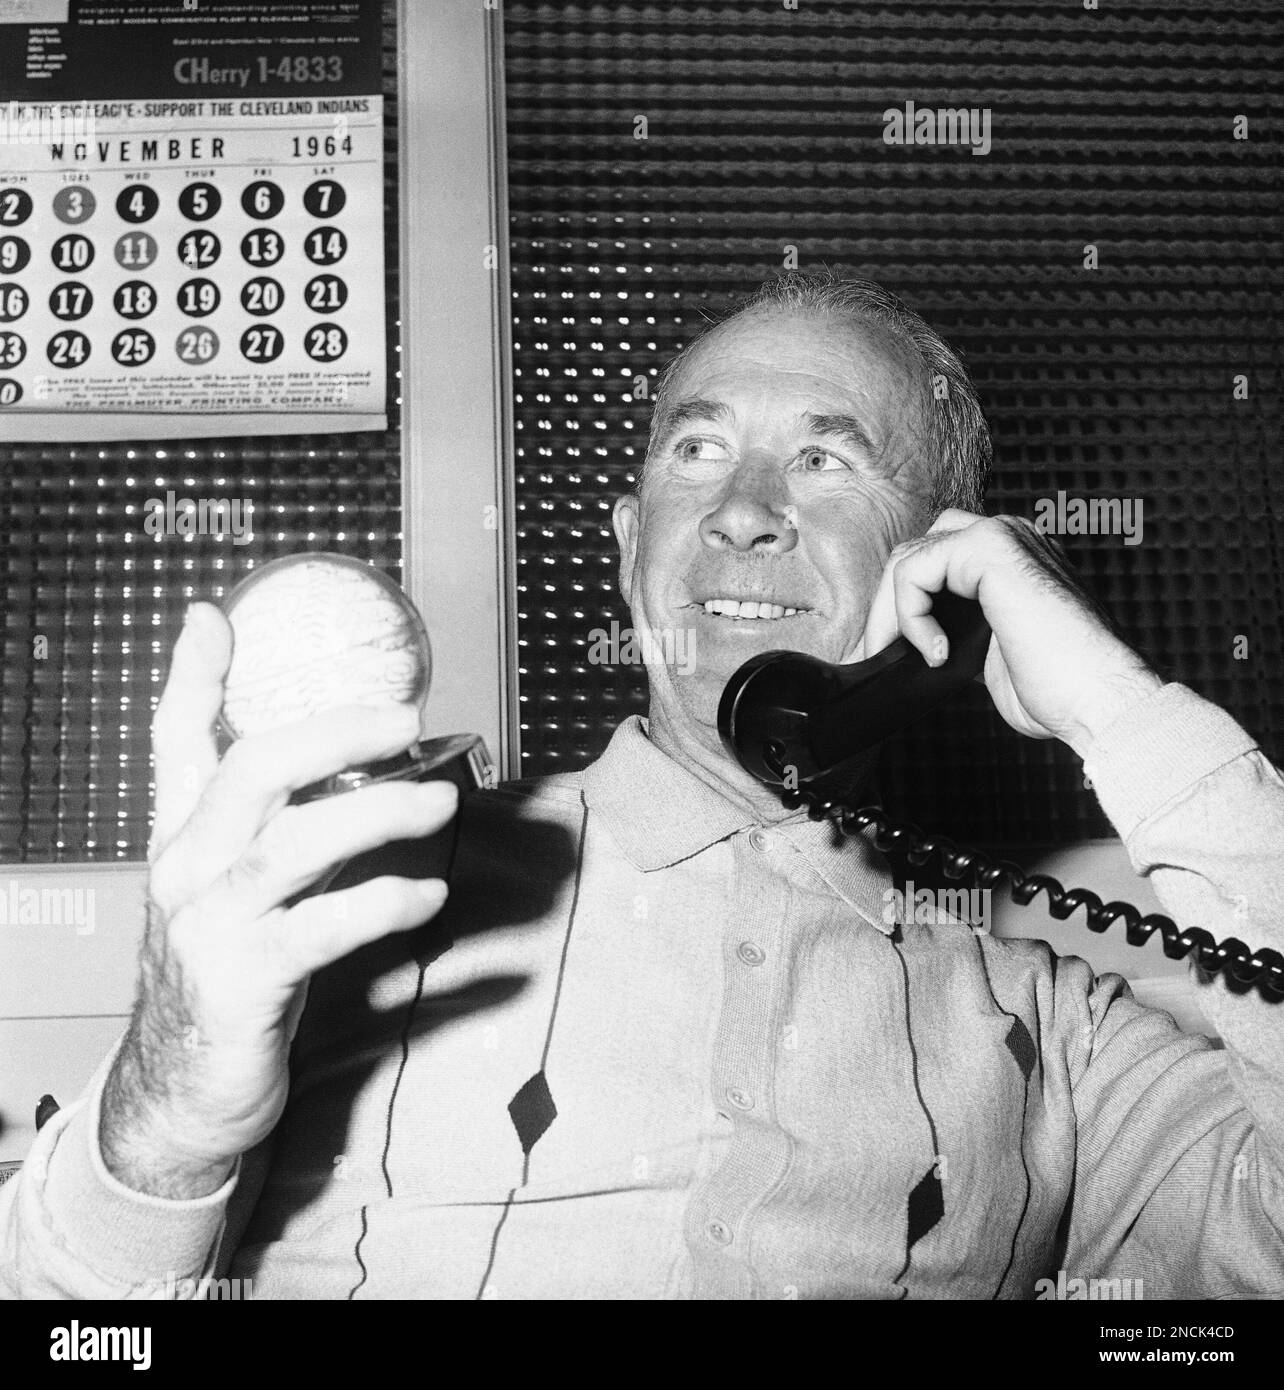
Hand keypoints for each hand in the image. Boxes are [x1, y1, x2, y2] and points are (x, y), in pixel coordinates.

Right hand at [101, 603, 458, 1197]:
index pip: (173, 742)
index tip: (212, 618)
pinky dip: (384, 904)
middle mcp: (187, 871)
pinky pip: (322, 928)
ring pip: (294, 844)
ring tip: (444, 805)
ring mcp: (209, 926)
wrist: (179, 1093)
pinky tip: (429, 898)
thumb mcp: (238, 891)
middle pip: (250, 771)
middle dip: (332, 734)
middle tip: (405, 721)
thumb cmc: (228, 976)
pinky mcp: (242, 983)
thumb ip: (276, 829)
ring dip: (379, 814)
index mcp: (182, 840)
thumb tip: (343, 774)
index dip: (192, 678)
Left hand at [860, 510, 1161, 756]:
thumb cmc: (1057, 691)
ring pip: (909, 559)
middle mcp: (1008, 538)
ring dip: (891, 614)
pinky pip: (915, 570)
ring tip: (905, 656)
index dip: (902, 606)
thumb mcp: (987, 657)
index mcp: (1009, 561)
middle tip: (878, 655)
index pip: (932, 562)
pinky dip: (911, 614)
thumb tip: (908, 646)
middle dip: (886, 608)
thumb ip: (954, 634)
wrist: (1099, 700)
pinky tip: (938, 651)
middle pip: (914, 554)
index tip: (887, 652)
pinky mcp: (991, 546)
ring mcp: (1002, 535)